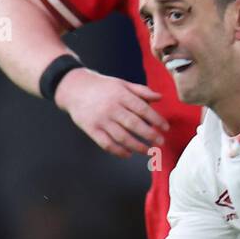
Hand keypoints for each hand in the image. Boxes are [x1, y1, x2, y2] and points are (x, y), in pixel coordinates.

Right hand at [54, 68, 168, 157]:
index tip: (165, 128)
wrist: (74, 88)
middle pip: (134, 124)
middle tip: (160, 142)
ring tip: (148, 151)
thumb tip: (160, 98)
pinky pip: (107, 144)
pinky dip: (118, 151)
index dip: (156, 119)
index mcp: (121, 95)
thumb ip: (141, 91)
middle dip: (149, 135)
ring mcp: (101, 120)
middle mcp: (111, 108)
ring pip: (122, 137)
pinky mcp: (92, 129)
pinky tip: (128, 154)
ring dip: (137, 146)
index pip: (142, 109)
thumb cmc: (102, 87)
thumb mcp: (122, 84)